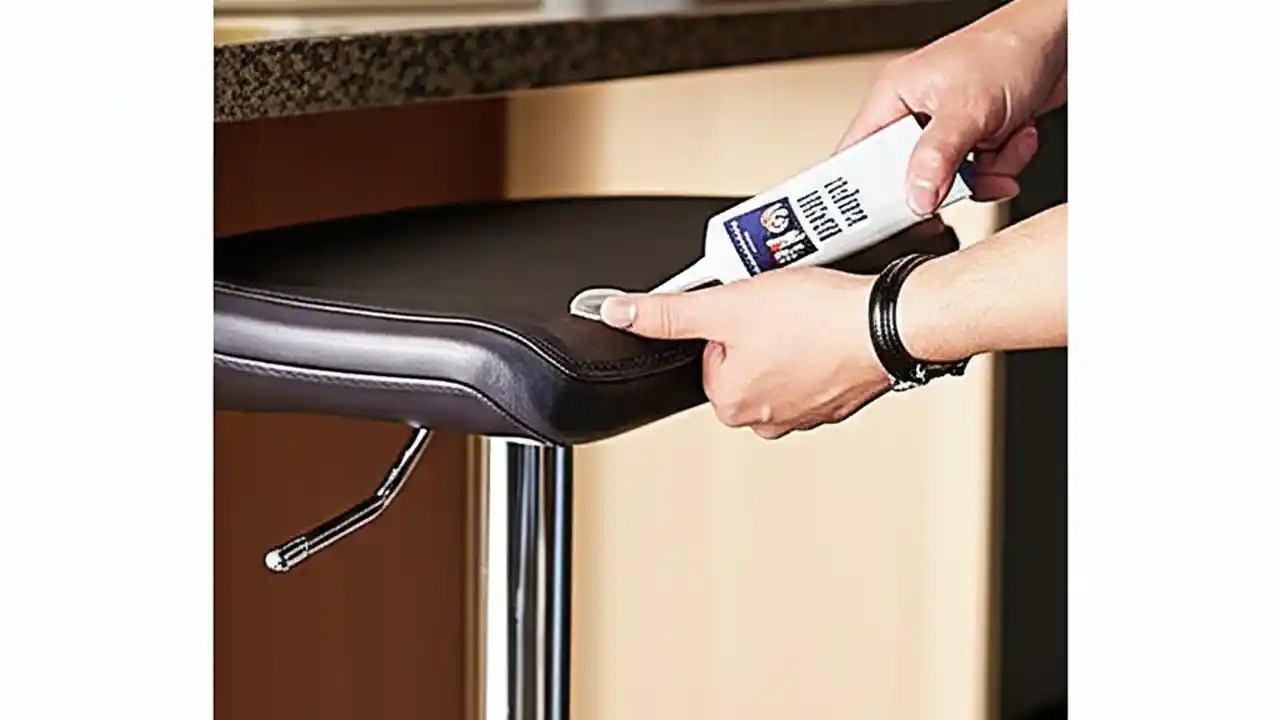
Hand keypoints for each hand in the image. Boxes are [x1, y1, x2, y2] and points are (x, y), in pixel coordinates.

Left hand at [599, 267, 891, 439]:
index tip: (752, 308)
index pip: (709, 352)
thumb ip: (666, 313)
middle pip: (742, 359)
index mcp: (732, 404)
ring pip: (781, 362)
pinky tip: (830, 327)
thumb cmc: (816, 319)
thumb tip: (616, 314)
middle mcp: (767, 421)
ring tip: (808, 316)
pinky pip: (817, 367)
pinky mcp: (840, 400)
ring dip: (790, 338)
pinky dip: (821, 347)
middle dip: (758, 330)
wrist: (887, 324)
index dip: (727, 320)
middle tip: (781, 308)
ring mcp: (807, 413)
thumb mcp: (726, 305)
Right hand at [838, 0, 1066, 213]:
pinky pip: (979, 174)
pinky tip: (1015, 138)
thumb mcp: (966, 109)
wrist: (1063, 41)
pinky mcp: (977, 138)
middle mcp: (916, 113)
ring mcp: (948, 128)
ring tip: (998, 145)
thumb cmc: (1008, 49)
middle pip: (909, 175)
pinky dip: (1003, 165)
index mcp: (893, 98)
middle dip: (943, 181)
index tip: (879, 214)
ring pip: (950, 181)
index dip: (865, 188)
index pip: (859, 155)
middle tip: (956, 179)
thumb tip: (916, 198)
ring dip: (983, 173)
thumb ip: (937, 158)